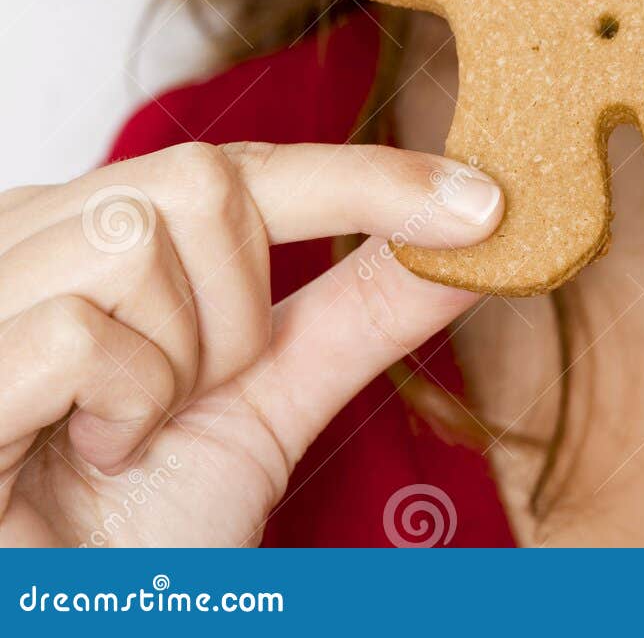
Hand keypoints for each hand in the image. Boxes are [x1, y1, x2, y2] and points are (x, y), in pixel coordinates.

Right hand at [0, 141, 502, 545]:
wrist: (67, 626)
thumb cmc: (139, 535)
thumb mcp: (266, 404)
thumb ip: (357, 312)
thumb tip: (474, 235)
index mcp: (94, 227)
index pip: (241, 164)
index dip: (365, 177)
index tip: (487, 203)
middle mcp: (28, 233)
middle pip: (199, 179)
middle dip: (239, 306)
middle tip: (201, 396)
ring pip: (138, 241)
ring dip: (178, 362)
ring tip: (131, 434)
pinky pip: (82, 333)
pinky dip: (120, 406)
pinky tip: (85, 458)